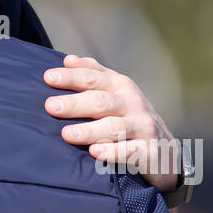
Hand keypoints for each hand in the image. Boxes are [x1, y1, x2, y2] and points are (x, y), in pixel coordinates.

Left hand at [44, 55, 180, 192]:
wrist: (164, 149)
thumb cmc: (129, 116)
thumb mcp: (116, 91)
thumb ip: (93, 74)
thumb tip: (68, 59)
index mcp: (120, 85)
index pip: (93, 77)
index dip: (71, 76)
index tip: (48, 77)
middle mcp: (132, 103)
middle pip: (100, 101)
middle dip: (74, 103)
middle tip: (50, 106)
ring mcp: (142, 126)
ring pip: (114, 127)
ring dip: (90, 130)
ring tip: (67, 134)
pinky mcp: (149, 150)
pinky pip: (129, 151)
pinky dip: (112, 152)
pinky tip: (95, 153)